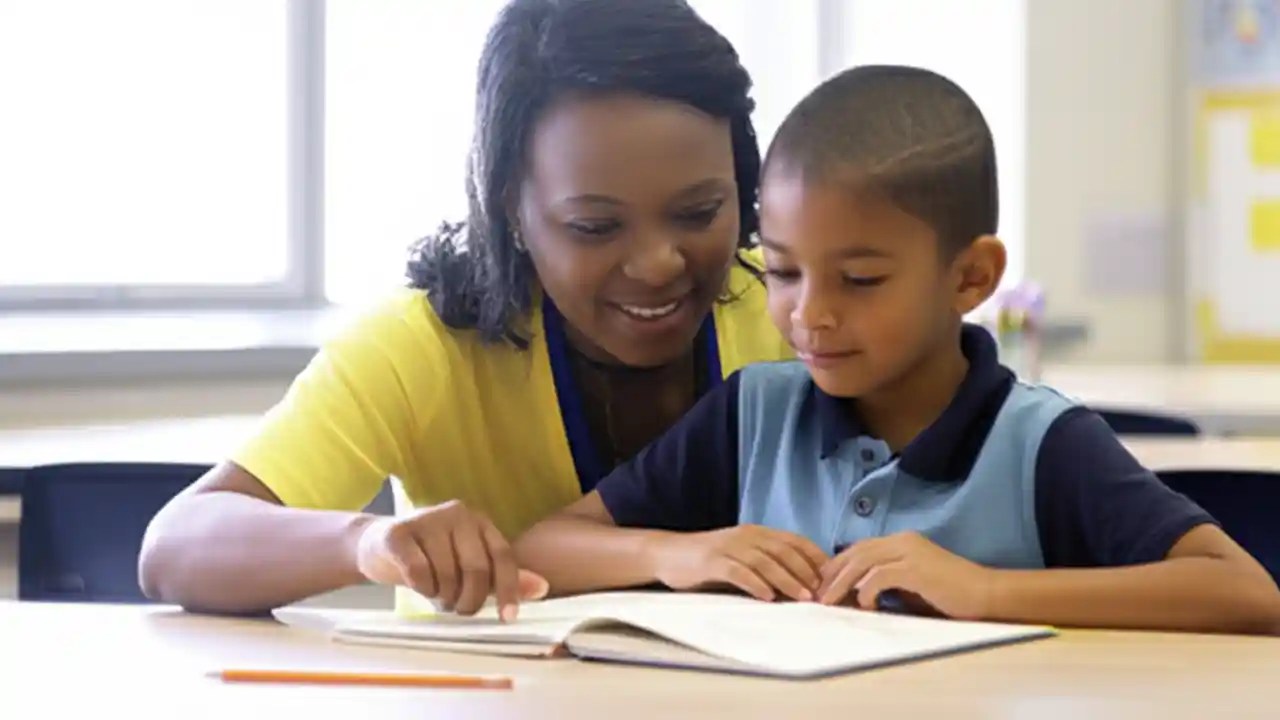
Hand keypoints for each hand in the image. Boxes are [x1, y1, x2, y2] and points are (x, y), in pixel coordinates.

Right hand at [354, 500, 548, 620]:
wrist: (376, 545)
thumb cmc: (430, 558)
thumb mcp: (469, 566)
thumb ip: (502, 577)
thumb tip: (542, 588)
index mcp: (480, 521)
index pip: (503, 557)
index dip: (509, 590)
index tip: (508, 618)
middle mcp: (458, 514)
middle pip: (477, 569)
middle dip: (470, 600)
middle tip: (458, 609)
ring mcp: (427, 519)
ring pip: (447, 574)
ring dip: (443, 597)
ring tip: (437, 595)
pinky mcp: (398, 532)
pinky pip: (419, 572)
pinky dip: (422, 588)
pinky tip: (418, 586)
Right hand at [652, 525, 828, 601]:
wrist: (668, 553)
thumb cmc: (708, 559)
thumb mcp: (741, 555)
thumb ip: (766, 563)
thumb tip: (800, 582)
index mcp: (757, 533)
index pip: (795, 541)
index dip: (816, 558)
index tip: (833, 577)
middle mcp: (746, 536)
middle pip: (784, 551)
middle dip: (807, 572)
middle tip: (823, 593)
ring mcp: (729, 547)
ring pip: (765, 561)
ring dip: (787, 580)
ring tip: (803, 598)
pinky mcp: (712, 561)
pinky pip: (738, 572)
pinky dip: (754, 584)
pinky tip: (767, 597)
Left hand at [817, 532, 995, 619]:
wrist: (986, 594)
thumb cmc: (951, 594)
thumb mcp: (912, 585)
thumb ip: (887, 582)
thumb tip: (857, 594)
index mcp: (901, 542)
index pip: (859, 549)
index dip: (838, 566)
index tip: (824, 585)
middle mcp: (902, 541)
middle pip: (856, 553)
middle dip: (833, 574)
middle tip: (819, 595)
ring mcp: (909, 552)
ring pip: (863, 562)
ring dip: (842, 583)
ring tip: (830, 602)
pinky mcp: (916, 568)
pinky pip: (880, 576)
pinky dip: (867, 590)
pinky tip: (865, 605)